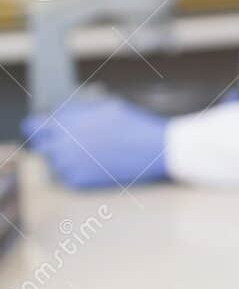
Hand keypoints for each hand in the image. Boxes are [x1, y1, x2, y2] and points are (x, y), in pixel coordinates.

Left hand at [21, 96, 168, 187]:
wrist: (154, 150)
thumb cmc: (134, 125)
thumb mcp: (106, 107)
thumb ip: (79, 112)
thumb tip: (62, 115)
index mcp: (68, 123)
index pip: (35, 126)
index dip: (36, 127)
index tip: (40, 129)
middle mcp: (63, 145)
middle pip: (42, 147)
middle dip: (52, 143)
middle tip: (70, 143)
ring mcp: (69, 165)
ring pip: (55, 163)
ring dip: (67, 158)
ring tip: (93, 153)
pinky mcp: (79, 181)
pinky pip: (68, 176)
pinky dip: (79, 171)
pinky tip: (98, 164)